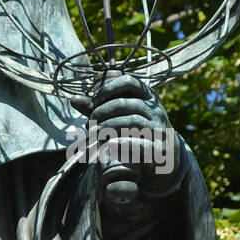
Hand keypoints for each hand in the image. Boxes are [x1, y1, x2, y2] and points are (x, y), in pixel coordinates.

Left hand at [70, 72, 180, 209]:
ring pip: (131, 121)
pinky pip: (139, 143)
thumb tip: (73, 100)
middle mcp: (156, 110)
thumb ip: (98, 108)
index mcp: (147, 96)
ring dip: (107, 127)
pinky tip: (108, 144)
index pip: (128, 81)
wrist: (166, 158)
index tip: (94, 100)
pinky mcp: (159, 149)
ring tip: (94, 133)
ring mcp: (160, 129)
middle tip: (89, 123)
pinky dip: (121, 142)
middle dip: (101, 112)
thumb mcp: (122, 116)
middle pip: (125, 103)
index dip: (108, 88)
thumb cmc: (137, 132)